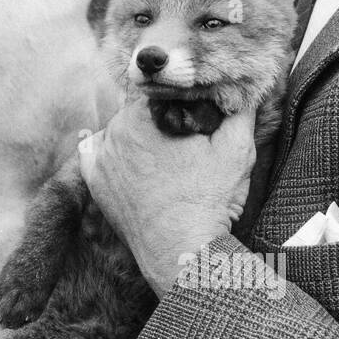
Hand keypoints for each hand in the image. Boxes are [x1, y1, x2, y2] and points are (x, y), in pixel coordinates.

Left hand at [79, 104, 256, 294]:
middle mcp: (116, 128)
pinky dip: (110, 152)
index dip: (180, 98)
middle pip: (140, 109)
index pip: (163, 88)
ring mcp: (101, 155)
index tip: (193, 115)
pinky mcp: (93, 180)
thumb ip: (239, 109)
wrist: (182, 251)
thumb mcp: (237, 149)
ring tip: (164, 161)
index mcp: (146, 112)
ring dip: (138, 136)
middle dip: (161, 119)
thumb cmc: (210, 200)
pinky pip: (95, 152)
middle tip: (183, 144)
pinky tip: (128, 159)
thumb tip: (245, 87)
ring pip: (120, 130)